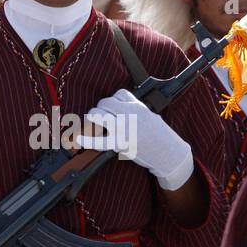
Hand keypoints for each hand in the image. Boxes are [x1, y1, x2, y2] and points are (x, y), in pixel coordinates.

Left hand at [77, 89, 193, 189]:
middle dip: (101, 108)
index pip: (119, 93)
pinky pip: (98, 140)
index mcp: (137, 106)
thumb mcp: (150, 115)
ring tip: (95, 123)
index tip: (115, 107)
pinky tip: (78, 139)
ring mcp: (122, 128)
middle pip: (105, 102)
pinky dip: (87, 139)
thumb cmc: (160, 135)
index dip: (115, 100)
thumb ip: (135, 109)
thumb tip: (121, 106)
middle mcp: (128, 114)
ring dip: (93, 117)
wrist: (168, 153)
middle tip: (102, 117)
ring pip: (98, 114)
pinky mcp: (119, 143)